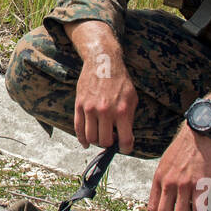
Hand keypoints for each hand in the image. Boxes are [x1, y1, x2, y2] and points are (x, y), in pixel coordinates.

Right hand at [67, 21, 135, 152]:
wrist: (103, 62)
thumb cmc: (120, 81)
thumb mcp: (132, 99)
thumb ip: (129, 119)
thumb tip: (125, 138)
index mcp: (122, 111)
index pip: (124, 140)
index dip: (125, 148)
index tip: (124, 147)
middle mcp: (105, 111)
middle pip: (105, 141)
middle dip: (109, 144)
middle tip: (112, 138)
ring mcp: (90, 108)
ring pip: (91, 137)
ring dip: (96, 141)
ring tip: (101, 136)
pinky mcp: (79, 105)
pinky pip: (78, 128)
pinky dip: (82, 139)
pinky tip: (86, 142)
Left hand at [147, 123, 210, 210]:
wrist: (200, 132)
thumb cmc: (186, 147)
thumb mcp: (167, 163)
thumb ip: (165, 182)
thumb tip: (164, 199)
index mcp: (159, 179)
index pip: (151, 207)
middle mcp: (168, 183)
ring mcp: (184, 185)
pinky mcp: (200, 184)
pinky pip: (200, 210)